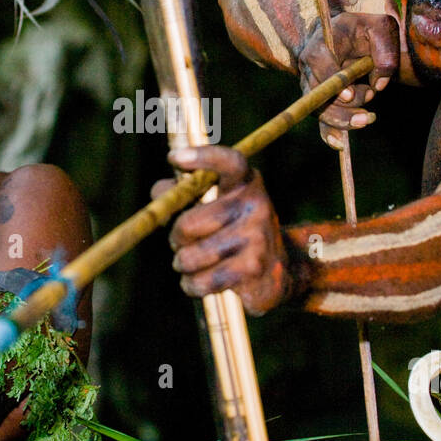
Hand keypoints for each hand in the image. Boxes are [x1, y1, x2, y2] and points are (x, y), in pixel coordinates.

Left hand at [153, 145, 293, 315]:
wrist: (279, 270)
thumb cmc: (234, 231)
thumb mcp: (217, 204)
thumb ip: (185, 192)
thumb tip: (161, 193)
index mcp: (247, 184)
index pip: (229, 162)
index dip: (202, 157)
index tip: (174, 158)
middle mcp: (255, 206)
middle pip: (188, 224)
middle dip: (176, 238)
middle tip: (180, 243)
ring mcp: (256, 238)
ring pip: (190, 256)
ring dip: (183, 264)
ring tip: (192, 263)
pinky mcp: (252, 269)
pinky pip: (201, 280)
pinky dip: (192, 284)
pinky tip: (199, 281)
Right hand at [297, 11, 399, 149]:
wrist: (351, 33)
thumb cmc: (366, 28)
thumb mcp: (381, 28)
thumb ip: (385, 50)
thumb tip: (380, 83)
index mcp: (322, 42)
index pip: (319, 62)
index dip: (332, 79)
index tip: (350, 95)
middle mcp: (309, 64)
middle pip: (316, 92)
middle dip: (340, 108)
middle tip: (367, 116)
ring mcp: (311, 83)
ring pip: (319, 108)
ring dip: (342, 120)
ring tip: (367, 119)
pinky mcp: (319, 98)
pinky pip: (320, 118)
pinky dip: (328, 132)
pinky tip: (341, 144)